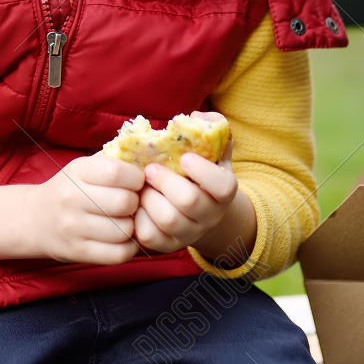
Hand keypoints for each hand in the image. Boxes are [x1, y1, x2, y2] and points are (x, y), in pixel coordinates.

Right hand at [31, 153, 144, 265]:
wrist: (34, 219)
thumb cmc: (70, 190)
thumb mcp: (84, 168)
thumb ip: (114, 165)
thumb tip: (153, 168)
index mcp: (77, 171)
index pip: (117, 172)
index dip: (136, 178)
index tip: (136, 183)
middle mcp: (72, 198)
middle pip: (124, 202)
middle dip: (136, 203)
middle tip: (131, 204)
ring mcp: (73, 227)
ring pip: (124, 230)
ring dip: (132, 227)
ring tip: (124, 221)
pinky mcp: (78, 252)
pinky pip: (119, 254)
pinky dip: (128, 247)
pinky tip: (122, 239)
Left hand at [132, 112, 237, 255]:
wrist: (197, 211)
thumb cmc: (199, 172)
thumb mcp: (212, 150)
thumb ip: (211, 128)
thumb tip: (195, 117)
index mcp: (224, 190)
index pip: (223, 186)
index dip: (202, 171)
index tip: (184, 157)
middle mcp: (211, 215)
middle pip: (190, 201)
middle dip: (166, 181)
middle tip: (150, 169)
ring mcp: (190, 233)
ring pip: (169, 220)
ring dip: (150, 198)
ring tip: (143, 186)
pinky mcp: (168, 245)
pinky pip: (151, 236)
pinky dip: (139, 218)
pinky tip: (139, 203)